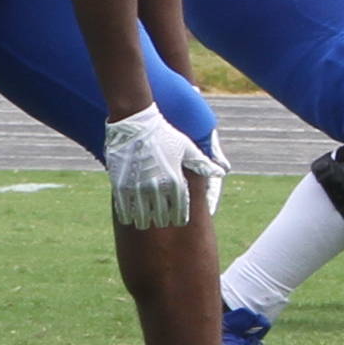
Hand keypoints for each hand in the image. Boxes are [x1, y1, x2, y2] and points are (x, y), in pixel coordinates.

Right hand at [103, 101, 225, 230]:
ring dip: (145, 221)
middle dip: (163, 219)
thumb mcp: (186, 147)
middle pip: (161, 216)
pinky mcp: (121, 186)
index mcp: (175, 180)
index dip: (179, 218)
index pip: (180, 210)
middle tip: (161, 220)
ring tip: (145, 221)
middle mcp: (157, 187)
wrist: (134, 123)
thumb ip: (202, 163)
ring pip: (142, 217)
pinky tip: (130, 216)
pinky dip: (128, 215)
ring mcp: (137, 188)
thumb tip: (222, 172)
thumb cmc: (163, 134)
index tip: (178, 220)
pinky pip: (125, 210)